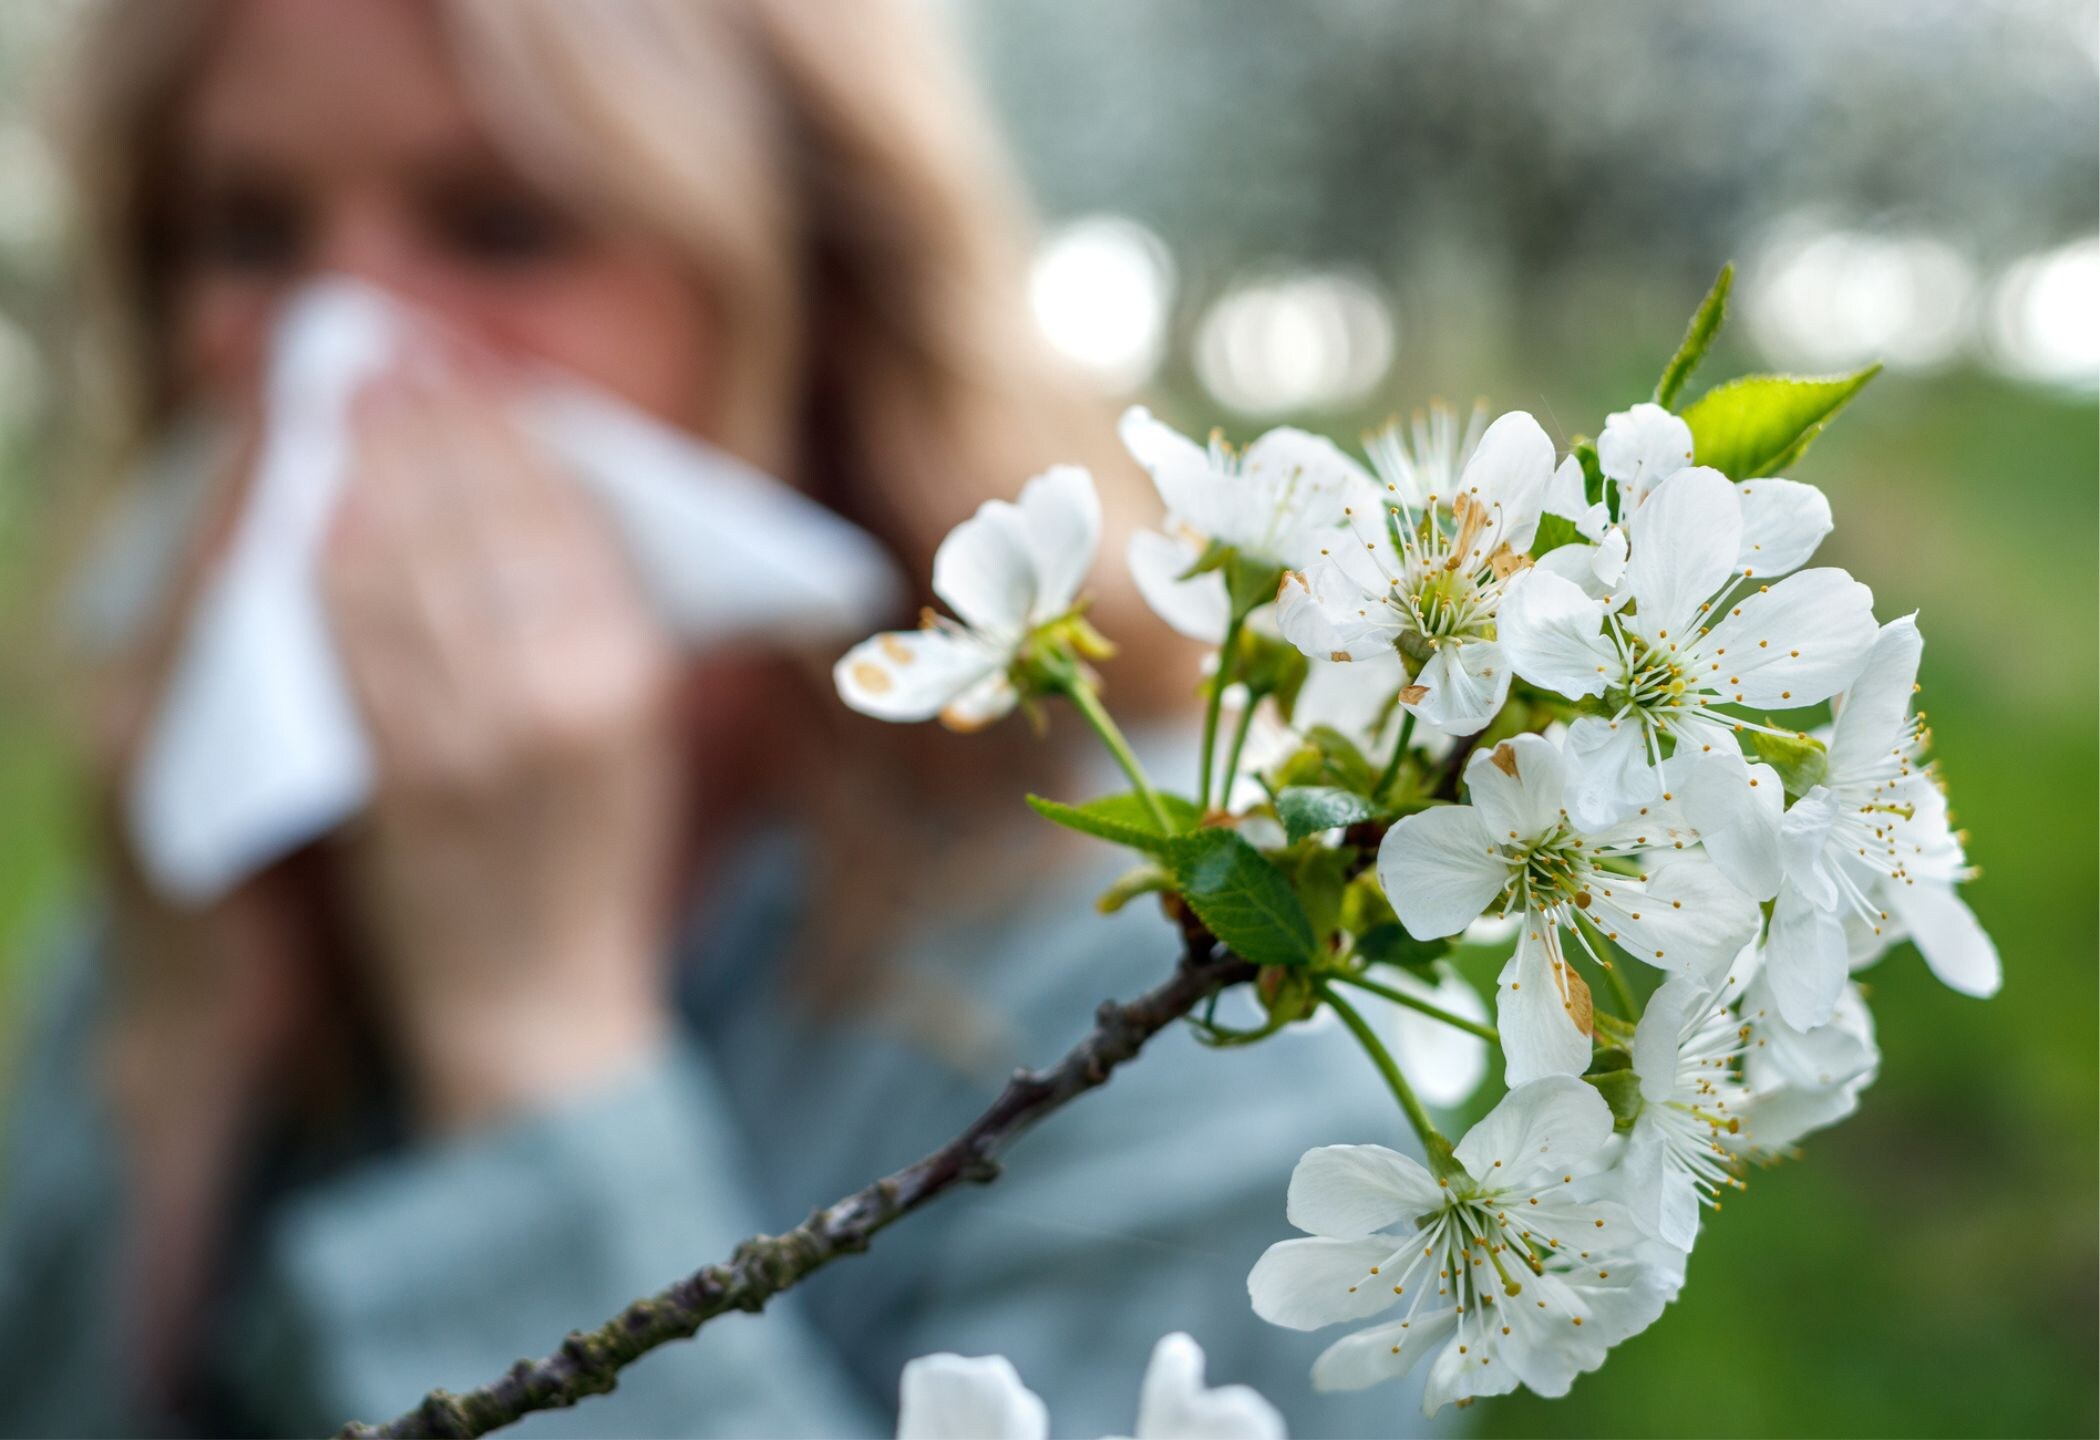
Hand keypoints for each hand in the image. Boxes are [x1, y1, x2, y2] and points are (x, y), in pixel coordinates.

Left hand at [323, 347, 681, 1130]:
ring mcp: (470, 735)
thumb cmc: (599, 859)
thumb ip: (605, 620)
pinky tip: (316, 511)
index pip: (562, 515)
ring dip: (370, 469)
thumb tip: (549, 495)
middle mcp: (559, 695)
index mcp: (636, 675)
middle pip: (480, 517)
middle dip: (429, 419)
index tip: (470, 368)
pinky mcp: (393, 774)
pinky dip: (327, 561)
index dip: (506, 427)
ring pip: (405, 563)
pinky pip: (351, 640)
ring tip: (347, 405)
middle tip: (390, 352)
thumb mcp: (642, 734)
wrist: (540, 1001)